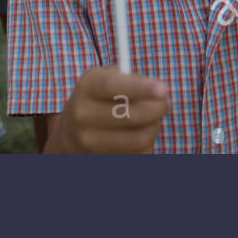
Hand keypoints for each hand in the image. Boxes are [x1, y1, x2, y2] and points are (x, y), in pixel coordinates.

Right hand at [51, 66, 168, 152]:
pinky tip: (140, 133)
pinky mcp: (101, 160)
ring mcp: (90, 142)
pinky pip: (138, 154)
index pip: (113, 86)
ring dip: (154, 127)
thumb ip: (132, 79)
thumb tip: (160, 93)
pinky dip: (147, 144)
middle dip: (157, 108)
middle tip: (166, 102)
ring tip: (153, 118)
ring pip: (139, 138)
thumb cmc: (101, 97)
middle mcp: (83, 115)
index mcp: (86, 87)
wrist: (72, 132)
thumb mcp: (108, 77)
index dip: (140, 88)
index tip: (164, 89)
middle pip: (131, 115)